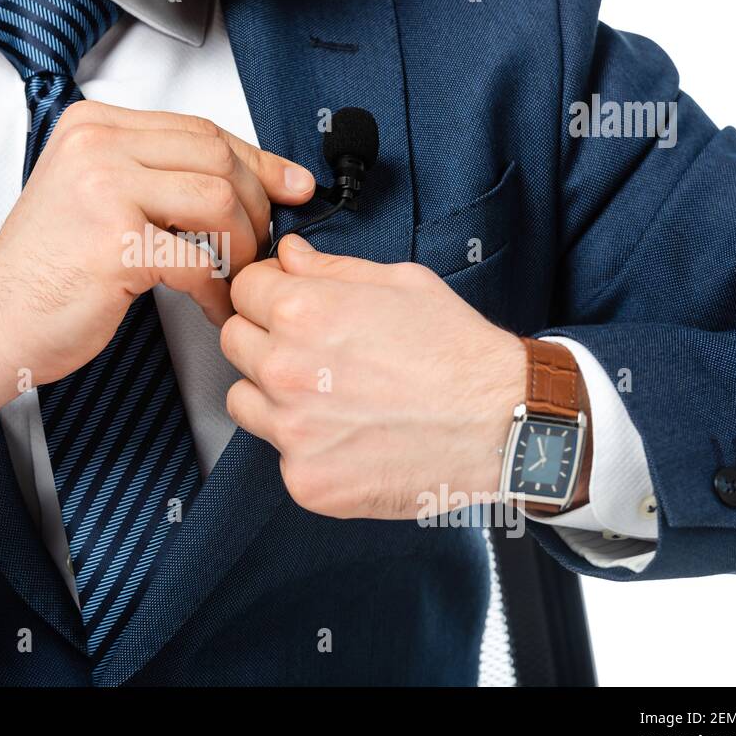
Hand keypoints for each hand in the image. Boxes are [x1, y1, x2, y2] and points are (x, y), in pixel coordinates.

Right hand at [0, 101, 314, 440]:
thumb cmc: (44, 273)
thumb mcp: (93, 198)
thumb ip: (154, 176)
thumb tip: (245, 176)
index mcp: (93, 126)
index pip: (200, 128)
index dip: (256, 160)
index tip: (288, 186)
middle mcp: (97, 146)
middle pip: (217, 156)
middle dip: (254, 206)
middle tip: (258, 246)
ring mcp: (103, 190)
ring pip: (218, 200)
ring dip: (241, 247)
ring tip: (234, 278)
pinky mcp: (115, 242)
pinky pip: (200, 259)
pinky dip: (218, 289)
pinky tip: (212, 305)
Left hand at [220, 234, 525, 519]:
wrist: (502, 426)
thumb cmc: (457, 353)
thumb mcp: (400, 282)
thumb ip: (330, 268)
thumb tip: (289, 255)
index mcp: (303, 313)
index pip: (243, 289)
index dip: (267, 292)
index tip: (283, 303)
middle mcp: (286, 371)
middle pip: (233, 341)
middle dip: (263, 338)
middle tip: (312, 351)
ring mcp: (292, 431)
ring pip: (243, 400)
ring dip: (271, 394)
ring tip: (327, 395)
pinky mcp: (306, 480)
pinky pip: (278, 453)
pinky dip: (305, 446)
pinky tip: (348, 435)